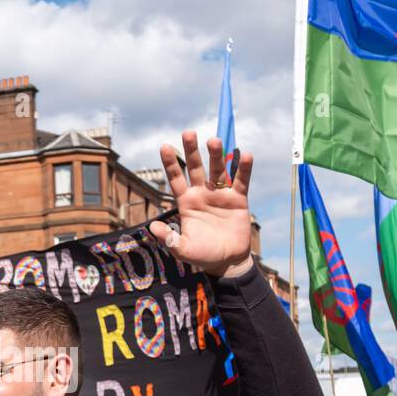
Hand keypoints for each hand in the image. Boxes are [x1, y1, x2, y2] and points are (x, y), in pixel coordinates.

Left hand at [148, 132, 254, 277]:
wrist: (227, 262)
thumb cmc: (203, 255)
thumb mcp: (182, 249)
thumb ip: (169, 239)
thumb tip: (152, 227)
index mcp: (186, 203)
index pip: (176, 179)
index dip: (170, 164)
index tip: (165, 146)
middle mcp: (202, 194)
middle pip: (195, 168)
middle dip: (191, 151)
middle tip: (188, 133)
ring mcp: (220, 195)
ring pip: (218, 170)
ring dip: (216, 155)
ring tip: (214, 141)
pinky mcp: (238, 199)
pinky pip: (241, 181)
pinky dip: (243, 168)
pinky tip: (245, 154)